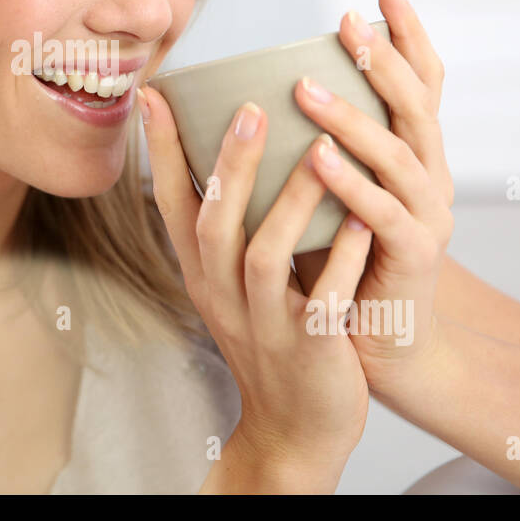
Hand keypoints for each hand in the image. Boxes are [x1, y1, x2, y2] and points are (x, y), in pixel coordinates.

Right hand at [139, 83, 374, 478]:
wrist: (296, 427)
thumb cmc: (272, 338)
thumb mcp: (232, 283)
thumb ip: (230, 225)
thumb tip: (229, 151)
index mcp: (202, 270)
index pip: (171, 202)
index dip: (160, 149)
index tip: (154, 93)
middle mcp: (221, 291)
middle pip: (213, 221)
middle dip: (231, 163)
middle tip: (252, 106)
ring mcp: (262, 321)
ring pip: (264, 256)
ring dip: (291, 202)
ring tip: (319, 150)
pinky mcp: (308, 348)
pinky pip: (322, 301)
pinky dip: (342, 263)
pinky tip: (366, 225)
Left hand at [291, 0, 452, 392]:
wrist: (381, 349)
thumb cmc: (345, 266)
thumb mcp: (329, 197)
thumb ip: (313, 149)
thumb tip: (252, 95)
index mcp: (412, 158)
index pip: (421, 83)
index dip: (407, 34)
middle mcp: (430, 179)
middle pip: (419, 106)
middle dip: (384, 59)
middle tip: (346, 20)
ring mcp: (428, 218)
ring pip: (400, 156)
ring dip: (353, 119)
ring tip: (306, 89)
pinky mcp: (415, 259)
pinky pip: (383, 215)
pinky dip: (352, 185)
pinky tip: (318, 159)